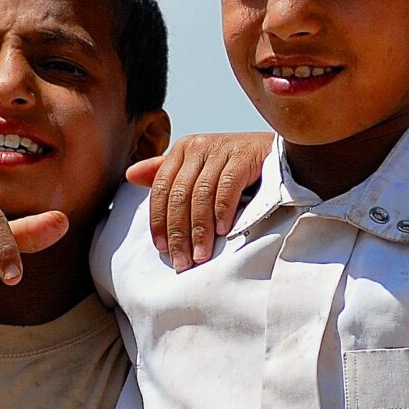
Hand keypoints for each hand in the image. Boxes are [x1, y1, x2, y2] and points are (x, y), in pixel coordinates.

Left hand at [128, 132, 274, 269]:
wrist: (278, 155)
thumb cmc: (234, 167)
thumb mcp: (200, 170)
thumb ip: (167, 174)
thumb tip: (131, 175)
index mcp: (182, 150)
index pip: (161, 188)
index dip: (159, 220)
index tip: (162, 249)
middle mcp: (198, 146)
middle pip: (179, 195)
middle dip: (179, 233)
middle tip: (182, 262)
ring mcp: (221, 149)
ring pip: (201, 195)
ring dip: (200, 230)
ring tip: (201, 256)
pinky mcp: (243, 156)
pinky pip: (227, 187)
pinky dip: (222, 211)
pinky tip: (223, 232)